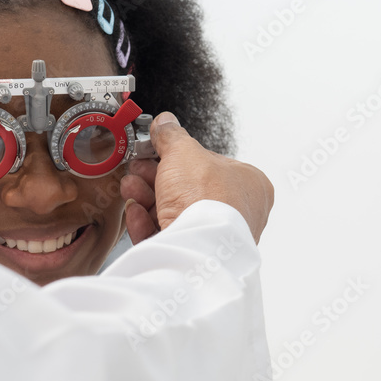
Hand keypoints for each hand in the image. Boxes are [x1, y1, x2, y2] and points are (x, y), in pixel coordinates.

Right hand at [120, 113, 273, 243]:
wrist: (197, 247)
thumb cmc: (207, 200)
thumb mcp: (184, 151)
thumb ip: (172, 136)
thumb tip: (165, 124)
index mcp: (249, 184)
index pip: (210, 164)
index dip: (179, 156)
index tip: (157, 150)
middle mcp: (238, 213)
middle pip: (188, 189)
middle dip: (157, 178)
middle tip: (138, 168)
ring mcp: (215, 237)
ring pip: (175, 213)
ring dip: (148, 198)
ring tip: (131, 187)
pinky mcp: (193, 256)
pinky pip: (167, 236)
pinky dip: (148, 223)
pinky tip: (136, 212)